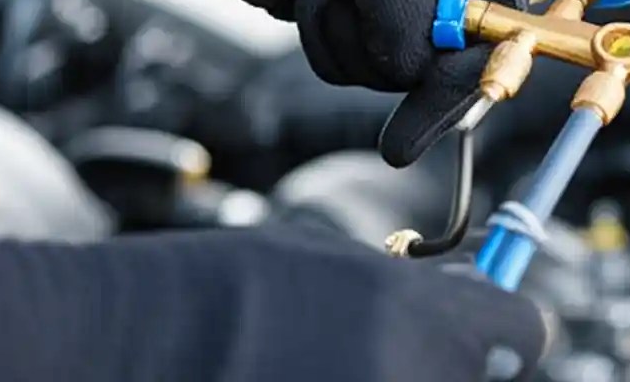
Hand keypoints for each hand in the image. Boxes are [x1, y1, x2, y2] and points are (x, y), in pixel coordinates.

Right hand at [0, 224, 545, 380]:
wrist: (106, 345)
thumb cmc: (215, 288)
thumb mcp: (326, 260)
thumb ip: (413, 286)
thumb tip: (476, 294)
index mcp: (415, 321)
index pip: (523, 334)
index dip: (501, 325)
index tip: (480, 326)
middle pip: (472, 379)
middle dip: (442, 364)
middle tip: (377, 347)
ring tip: (322, 362)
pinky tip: (300, 376)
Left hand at [123, 0, 527, 166]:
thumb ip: (412, 16)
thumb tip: (418, 76)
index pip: (499, 17)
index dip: (473, 65)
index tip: (440, 100)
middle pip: (448, 55)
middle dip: (399, 56)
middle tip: (390, 110)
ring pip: (396, 66)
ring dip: (353, 44)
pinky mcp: (349, 9)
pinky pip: (354, 63)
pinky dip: (328, 44)